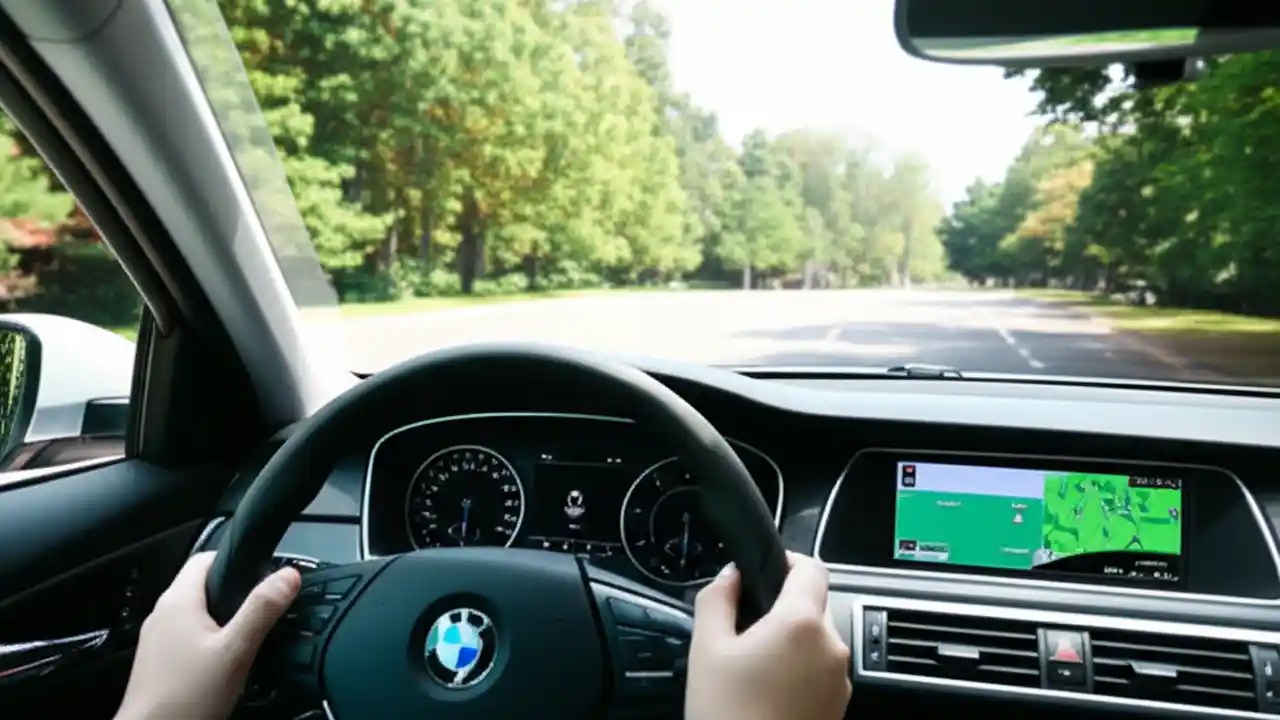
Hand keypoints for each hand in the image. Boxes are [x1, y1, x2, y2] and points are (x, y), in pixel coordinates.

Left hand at [115, 552, 300, 719]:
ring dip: (222, 617)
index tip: (263, 574)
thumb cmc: (187, 696)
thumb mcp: (235, 650)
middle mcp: (162, 614)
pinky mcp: (158, 661)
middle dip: (234, 592)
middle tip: (262, 610)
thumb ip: (262, 609)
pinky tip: (224, 661)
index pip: (207, 557)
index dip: (237, 560)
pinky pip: (187, 635)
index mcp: (178, 600)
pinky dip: (208, 639)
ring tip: (248, 637)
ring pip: (196, 612)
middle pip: (203, 585)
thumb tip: (288, 575)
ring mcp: (157, 638)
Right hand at [685, 552, 851, 719]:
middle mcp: (831, 647)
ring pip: (816, 640)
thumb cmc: (727, 716)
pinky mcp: (838, 705)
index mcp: (801, 623)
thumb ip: (717, 598)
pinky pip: (820, 671)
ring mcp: (840, 680)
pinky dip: (798, 671)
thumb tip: (730, 576)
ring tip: (753, 669)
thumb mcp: (706, 648)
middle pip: (813, 605)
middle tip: (745, 631)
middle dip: (782, 609)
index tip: (767, 570)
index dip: (788, 561)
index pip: (811, 568)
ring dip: (791, 642)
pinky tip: (768, 691)